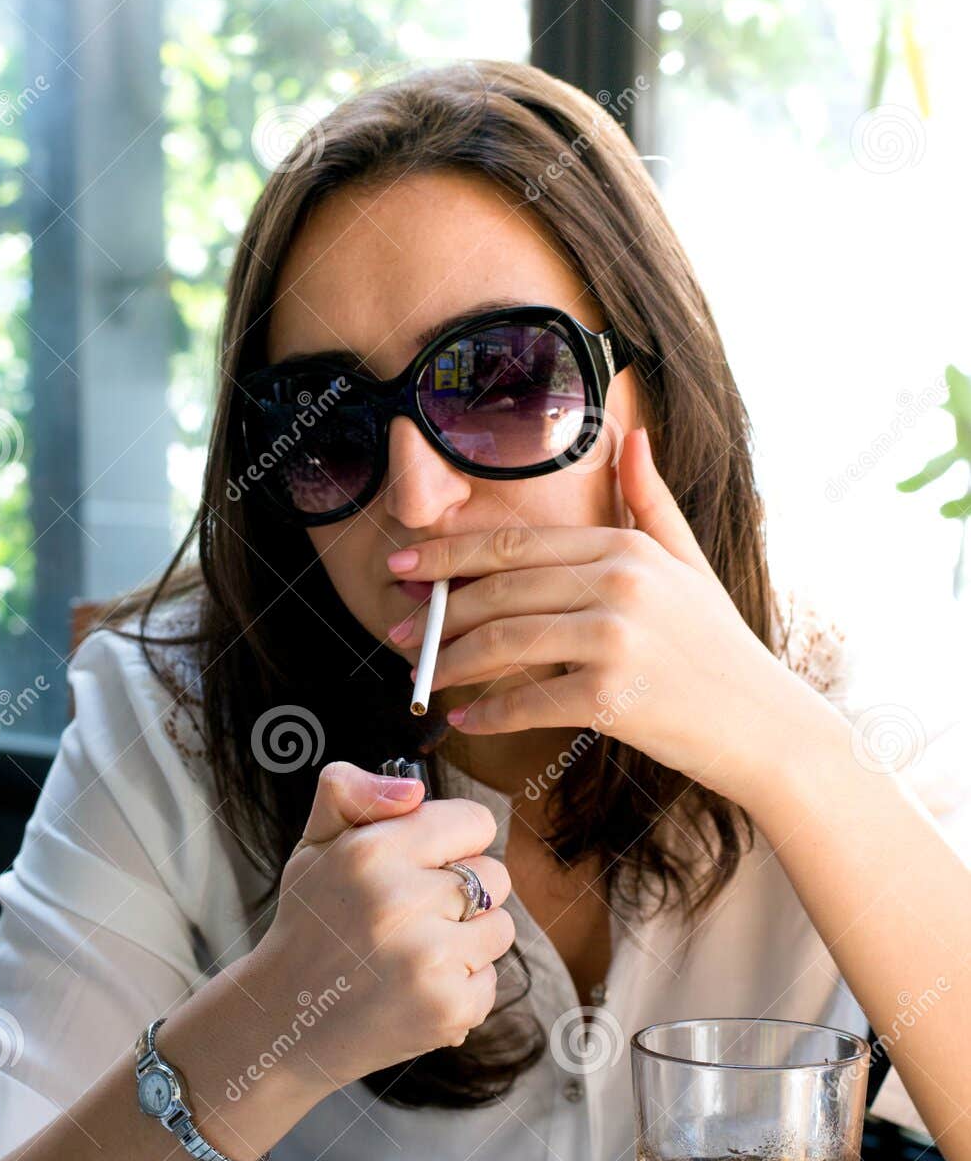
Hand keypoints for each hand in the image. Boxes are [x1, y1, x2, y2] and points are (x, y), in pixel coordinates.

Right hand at [256, 762, 514, 1092]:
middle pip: (495, 876)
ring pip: (501, 928)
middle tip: (413, 916)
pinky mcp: (447, 1008)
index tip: (426, 865)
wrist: (286, 1020)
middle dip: (464, 894)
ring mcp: (427, 958)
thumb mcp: (316, 844)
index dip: (456, 841)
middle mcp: (400, 901)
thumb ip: (351, 792)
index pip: (475, 822)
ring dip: (468, 941)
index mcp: (372, 851)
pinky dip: (461, 988)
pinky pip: (490, 980)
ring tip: (414, 953)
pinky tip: (414, 989)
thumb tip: (415, 786)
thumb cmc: (313, 923)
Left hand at [386, 427, 819, 810]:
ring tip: (422, 676)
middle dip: (434, 611)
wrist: (765, 725)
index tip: (402, 566)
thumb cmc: (720, 646)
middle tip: (395, 629)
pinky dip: (488, 713)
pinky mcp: (613, 695)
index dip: (448, 554)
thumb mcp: (689, 561)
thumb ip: (650, 500)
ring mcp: (616, 638)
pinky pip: (528, 701)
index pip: (515, 544)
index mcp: (625, 546)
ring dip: (450, 662)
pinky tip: (466, 719)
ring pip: (503, 642)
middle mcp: (618, 583)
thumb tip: (632, 435)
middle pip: (498, 590)